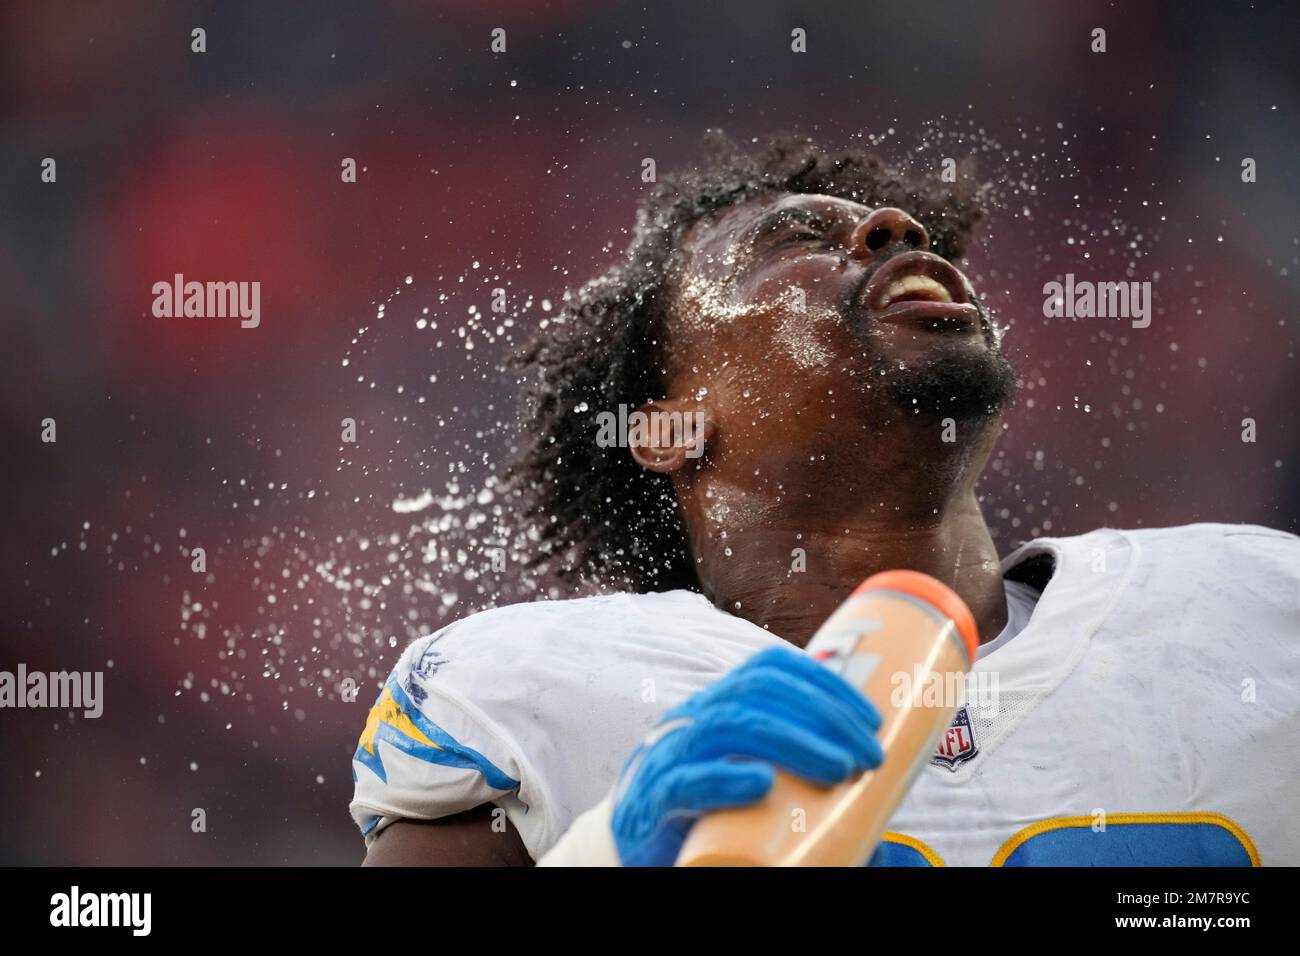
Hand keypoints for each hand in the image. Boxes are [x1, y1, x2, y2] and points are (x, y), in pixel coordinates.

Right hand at [611, 645, 882, 865]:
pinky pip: (684, 782)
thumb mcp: (755, 788)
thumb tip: (882, 840)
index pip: (768, 669)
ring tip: (840, 769)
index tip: (871, 718)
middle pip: (756, 694)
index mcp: (719, 706)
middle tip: (869, 757)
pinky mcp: (653, 803)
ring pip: (728, 727)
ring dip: (792, 740)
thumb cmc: (708, 817)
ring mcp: (669, 757)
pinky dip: (724, 779)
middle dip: (822, 715)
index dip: (822, 681)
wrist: (634, 849)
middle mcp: (693, 719)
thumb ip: (805, 799)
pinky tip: (762, 783)